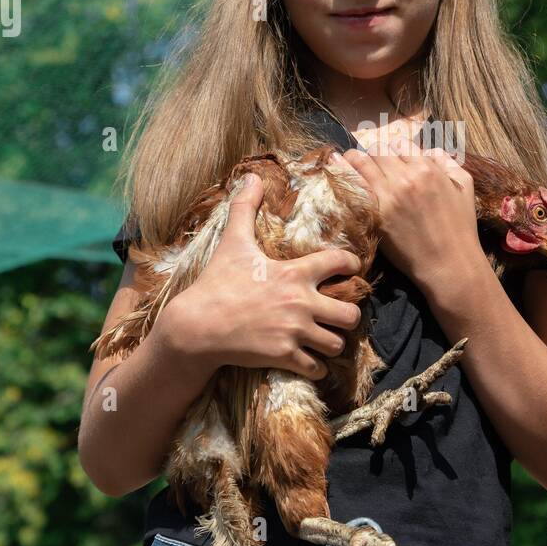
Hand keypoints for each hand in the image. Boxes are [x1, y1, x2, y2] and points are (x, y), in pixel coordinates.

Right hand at [165, 173, 361, 379]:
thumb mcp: (232, 243)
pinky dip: (315, 367)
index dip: (351, 265)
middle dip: (348, 315)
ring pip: (338, 343)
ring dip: (333, 342)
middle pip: (351, 313)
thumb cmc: (215, 282)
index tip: (349, 270)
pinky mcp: (283, 356)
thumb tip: (251, 176)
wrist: (195, 327)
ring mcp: (294, 332)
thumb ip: (245, 208)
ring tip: (324, 338)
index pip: (341, 263)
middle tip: (337, 314)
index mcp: (294, 273)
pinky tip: (307, 360)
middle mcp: (300, 303)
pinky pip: (317, 369)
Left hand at [332, 140, 482, 291]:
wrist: (449, 264)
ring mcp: (388, 196)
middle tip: (370, 159)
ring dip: (354, 157)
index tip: (389, 154)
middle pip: (378, 149)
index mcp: (428, 169)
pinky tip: (335, 166)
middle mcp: (406, 178)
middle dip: (374, 151)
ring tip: (348, 159)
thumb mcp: (464, 186)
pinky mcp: (375, 214)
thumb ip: (447, 161)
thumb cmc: (460, 227)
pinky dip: (343, 172)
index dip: (393, 147)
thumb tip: (429, 149)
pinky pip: (353, 185)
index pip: (400, 142)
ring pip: (361, 161)